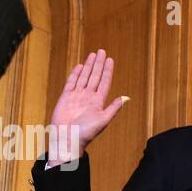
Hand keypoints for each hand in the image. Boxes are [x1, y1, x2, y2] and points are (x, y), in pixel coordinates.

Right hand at [46, 49, 127, 164]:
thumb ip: (113, 108)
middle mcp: (88, 97)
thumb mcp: (103, 120)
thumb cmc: (86, 133)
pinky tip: (80, 66)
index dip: (108, 71)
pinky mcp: (66, 97)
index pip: (104, 82)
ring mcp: (77, 96)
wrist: (67, 139)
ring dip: (89, 66)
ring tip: (93, 55)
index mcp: (98, 102)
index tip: (111, 60)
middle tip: (102, 51)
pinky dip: (75, 74)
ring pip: (84, 77)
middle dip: (99, 64)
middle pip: (95, 76)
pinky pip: (71, 83)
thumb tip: (125, 98)